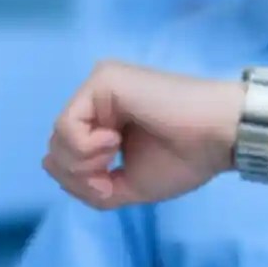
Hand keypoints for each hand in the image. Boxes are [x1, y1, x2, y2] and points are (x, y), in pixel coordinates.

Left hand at [44, 60, 244, 209]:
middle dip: (78, 175)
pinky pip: (66, 125)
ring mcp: (100, 85)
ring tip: (113, 158)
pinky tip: (113, 143)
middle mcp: (100, 96)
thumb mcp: (127, 184)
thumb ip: (87, 182)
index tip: (109, 186)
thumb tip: (47, 160)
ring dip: (81, 164)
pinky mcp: (103, 80)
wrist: (220, 135)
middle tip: (109, 178)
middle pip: (56, 145)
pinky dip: (84, 148)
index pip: (66, 153)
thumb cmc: (186, 157)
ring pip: (57, 137)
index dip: (79, 181)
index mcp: (108, 117)